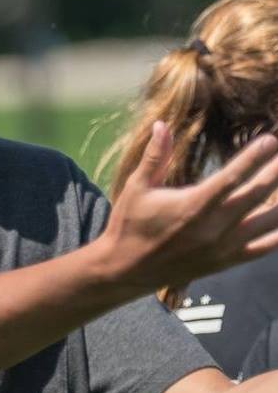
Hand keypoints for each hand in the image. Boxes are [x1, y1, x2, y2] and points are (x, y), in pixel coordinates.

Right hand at [102, 121, 277, 292]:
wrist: (128, 268)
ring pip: (267, 223)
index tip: (270, 141)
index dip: (253, 158)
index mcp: (192, 206)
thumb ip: (155, 157)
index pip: (231, 178)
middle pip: (255, 196)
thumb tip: (162, 124)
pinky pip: (264, 248)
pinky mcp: (226, 262)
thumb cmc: (130, 222)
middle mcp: (213, 228)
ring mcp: (223, 247)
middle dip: (274, 173)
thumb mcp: (136, 186)